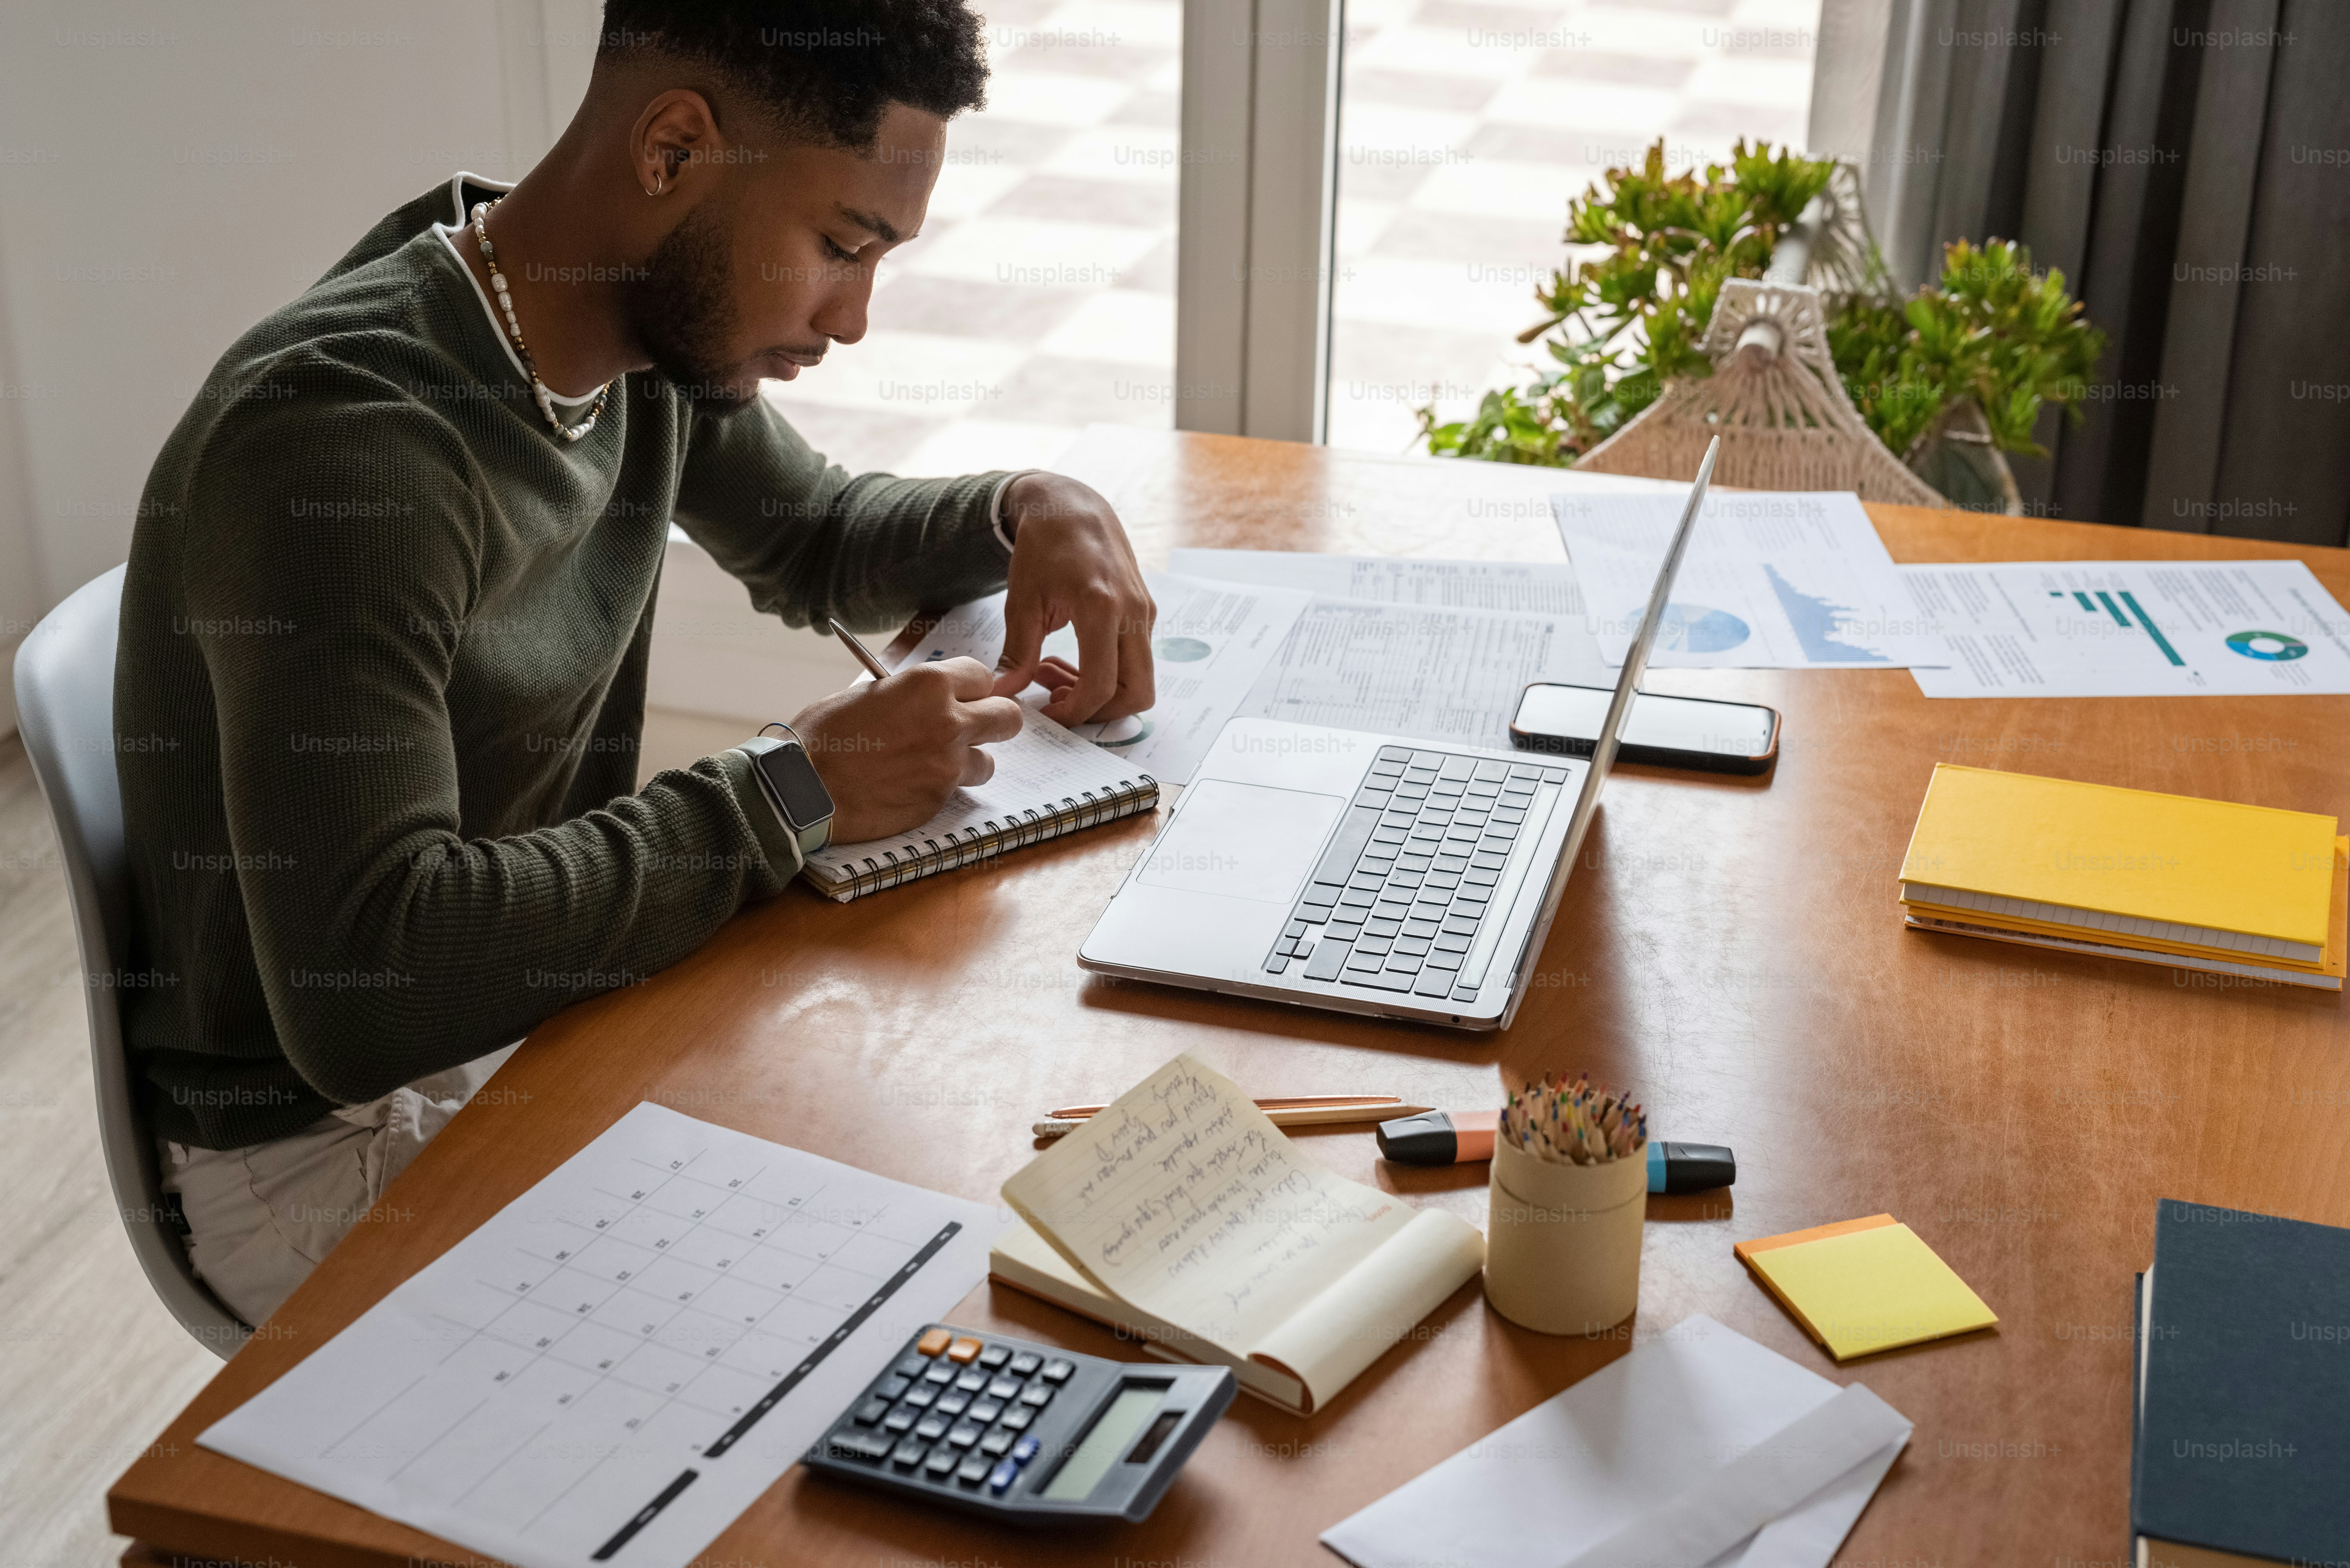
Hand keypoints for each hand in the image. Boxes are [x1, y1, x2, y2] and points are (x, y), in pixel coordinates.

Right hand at [787, 658, 1022, 842]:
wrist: (803, 787)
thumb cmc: (823, 735)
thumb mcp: (868, 694)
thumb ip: (908, 695)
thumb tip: (925, 698)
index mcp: (929, 685)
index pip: (983, 677)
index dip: (971, 688)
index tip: (961, 696)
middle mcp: (949, 722)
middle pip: (1008, 717)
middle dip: (994, 721)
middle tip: (973, 727)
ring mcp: (947, 765)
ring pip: (987, 761)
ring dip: (968, 761)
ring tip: (934, 763)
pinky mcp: (938, 800)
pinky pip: (956, 790)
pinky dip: (940, 787)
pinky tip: (909, 785)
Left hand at [989, 472, 1155, 724]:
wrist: (1070, 506)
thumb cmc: (1043, 546)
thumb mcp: (1022, 601)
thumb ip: (1016, 652)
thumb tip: (1004, 694)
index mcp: (1102, 606)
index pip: (1102, 684)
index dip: (1075, 712)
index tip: (1047, 714)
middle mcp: (1133, 611)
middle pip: (1137, 692)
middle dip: (1099, 711)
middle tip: (1056, 701)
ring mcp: (1144, 611)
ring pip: (1139, 679)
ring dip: (1099, 691)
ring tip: (1050, 675)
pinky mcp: (1144, 611)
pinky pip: (1134, 659)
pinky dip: (1105, 670)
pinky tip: (1067, 657)